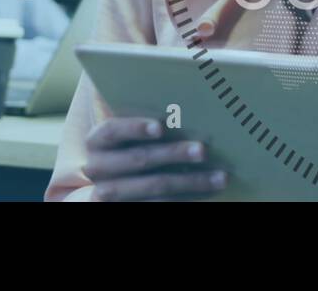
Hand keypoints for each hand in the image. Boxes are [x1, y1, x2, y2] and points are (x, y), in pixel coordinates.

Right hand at [81, 117, 227, 200]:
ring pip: (154, 189)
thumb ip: (151, 123)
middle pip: (138, 160)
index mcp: (97, 142)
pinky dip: (188, 197)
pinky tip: (211, 191)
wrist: (115, 184)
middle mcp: (97, 168)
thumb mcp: (132, 134)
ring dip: (191, 182)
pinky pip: (161, 205)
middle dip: (173, 154)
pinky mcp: (127, 208)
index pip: (111, 131)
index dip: (135, 128)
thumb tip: (191, 109)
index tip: (161, 127)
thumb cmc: (133, 144)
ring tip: (220, 176)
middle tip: (203, 150)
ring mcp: (108, 193)